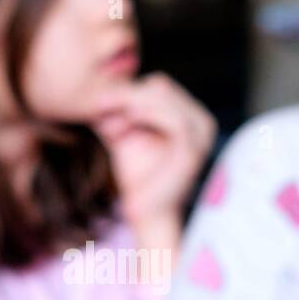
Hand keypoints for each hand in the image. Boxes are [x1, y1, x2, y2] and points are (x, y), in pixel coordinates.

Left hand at [91, 73, 216, 231]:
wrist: (146, 212)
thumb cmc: (137, 175)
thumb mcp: (124, 135)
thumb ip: (115, 112)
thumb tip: (96, 88)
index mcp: (190, 116)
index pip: (158, 86)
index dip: (127, 91)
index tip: (98, 104)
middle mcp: (202, 121)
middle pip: (160, 86)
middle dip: (127, 96)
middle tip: (99, 109)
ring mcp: (201, 134)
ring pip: (164, 95)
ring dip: (131, 103)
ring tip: (108, 119)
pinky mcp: (193, 149)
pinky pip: (170, 118)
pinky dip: (145, 115)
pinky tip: (124, 123)